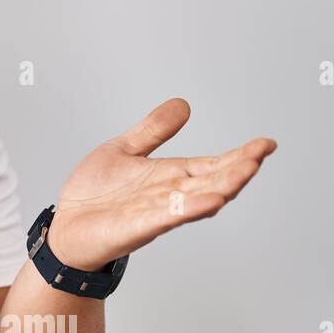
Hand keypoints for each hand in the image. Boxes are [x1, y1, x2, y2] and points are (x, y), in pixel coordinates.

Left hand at [45, 98, 276, 271]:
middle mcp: (168, 195)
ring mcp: (155, 212)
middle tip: (260, 155)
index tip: (267, 144)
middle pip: (211, 182)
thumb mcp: (124, 150)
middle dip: (237, 170)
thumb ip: (153, 130)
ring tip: (245, 173)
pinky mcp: (136, 228)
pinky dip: (187, 209)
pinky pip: (166, 218)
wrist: (66, 226)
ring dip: (221, 188)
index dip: (239, 155)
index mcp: (169, 176)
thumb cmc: (96, 194)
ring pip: (196, 200)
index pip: (212, 165)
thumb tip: (183, 105)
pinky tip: (210, 202)